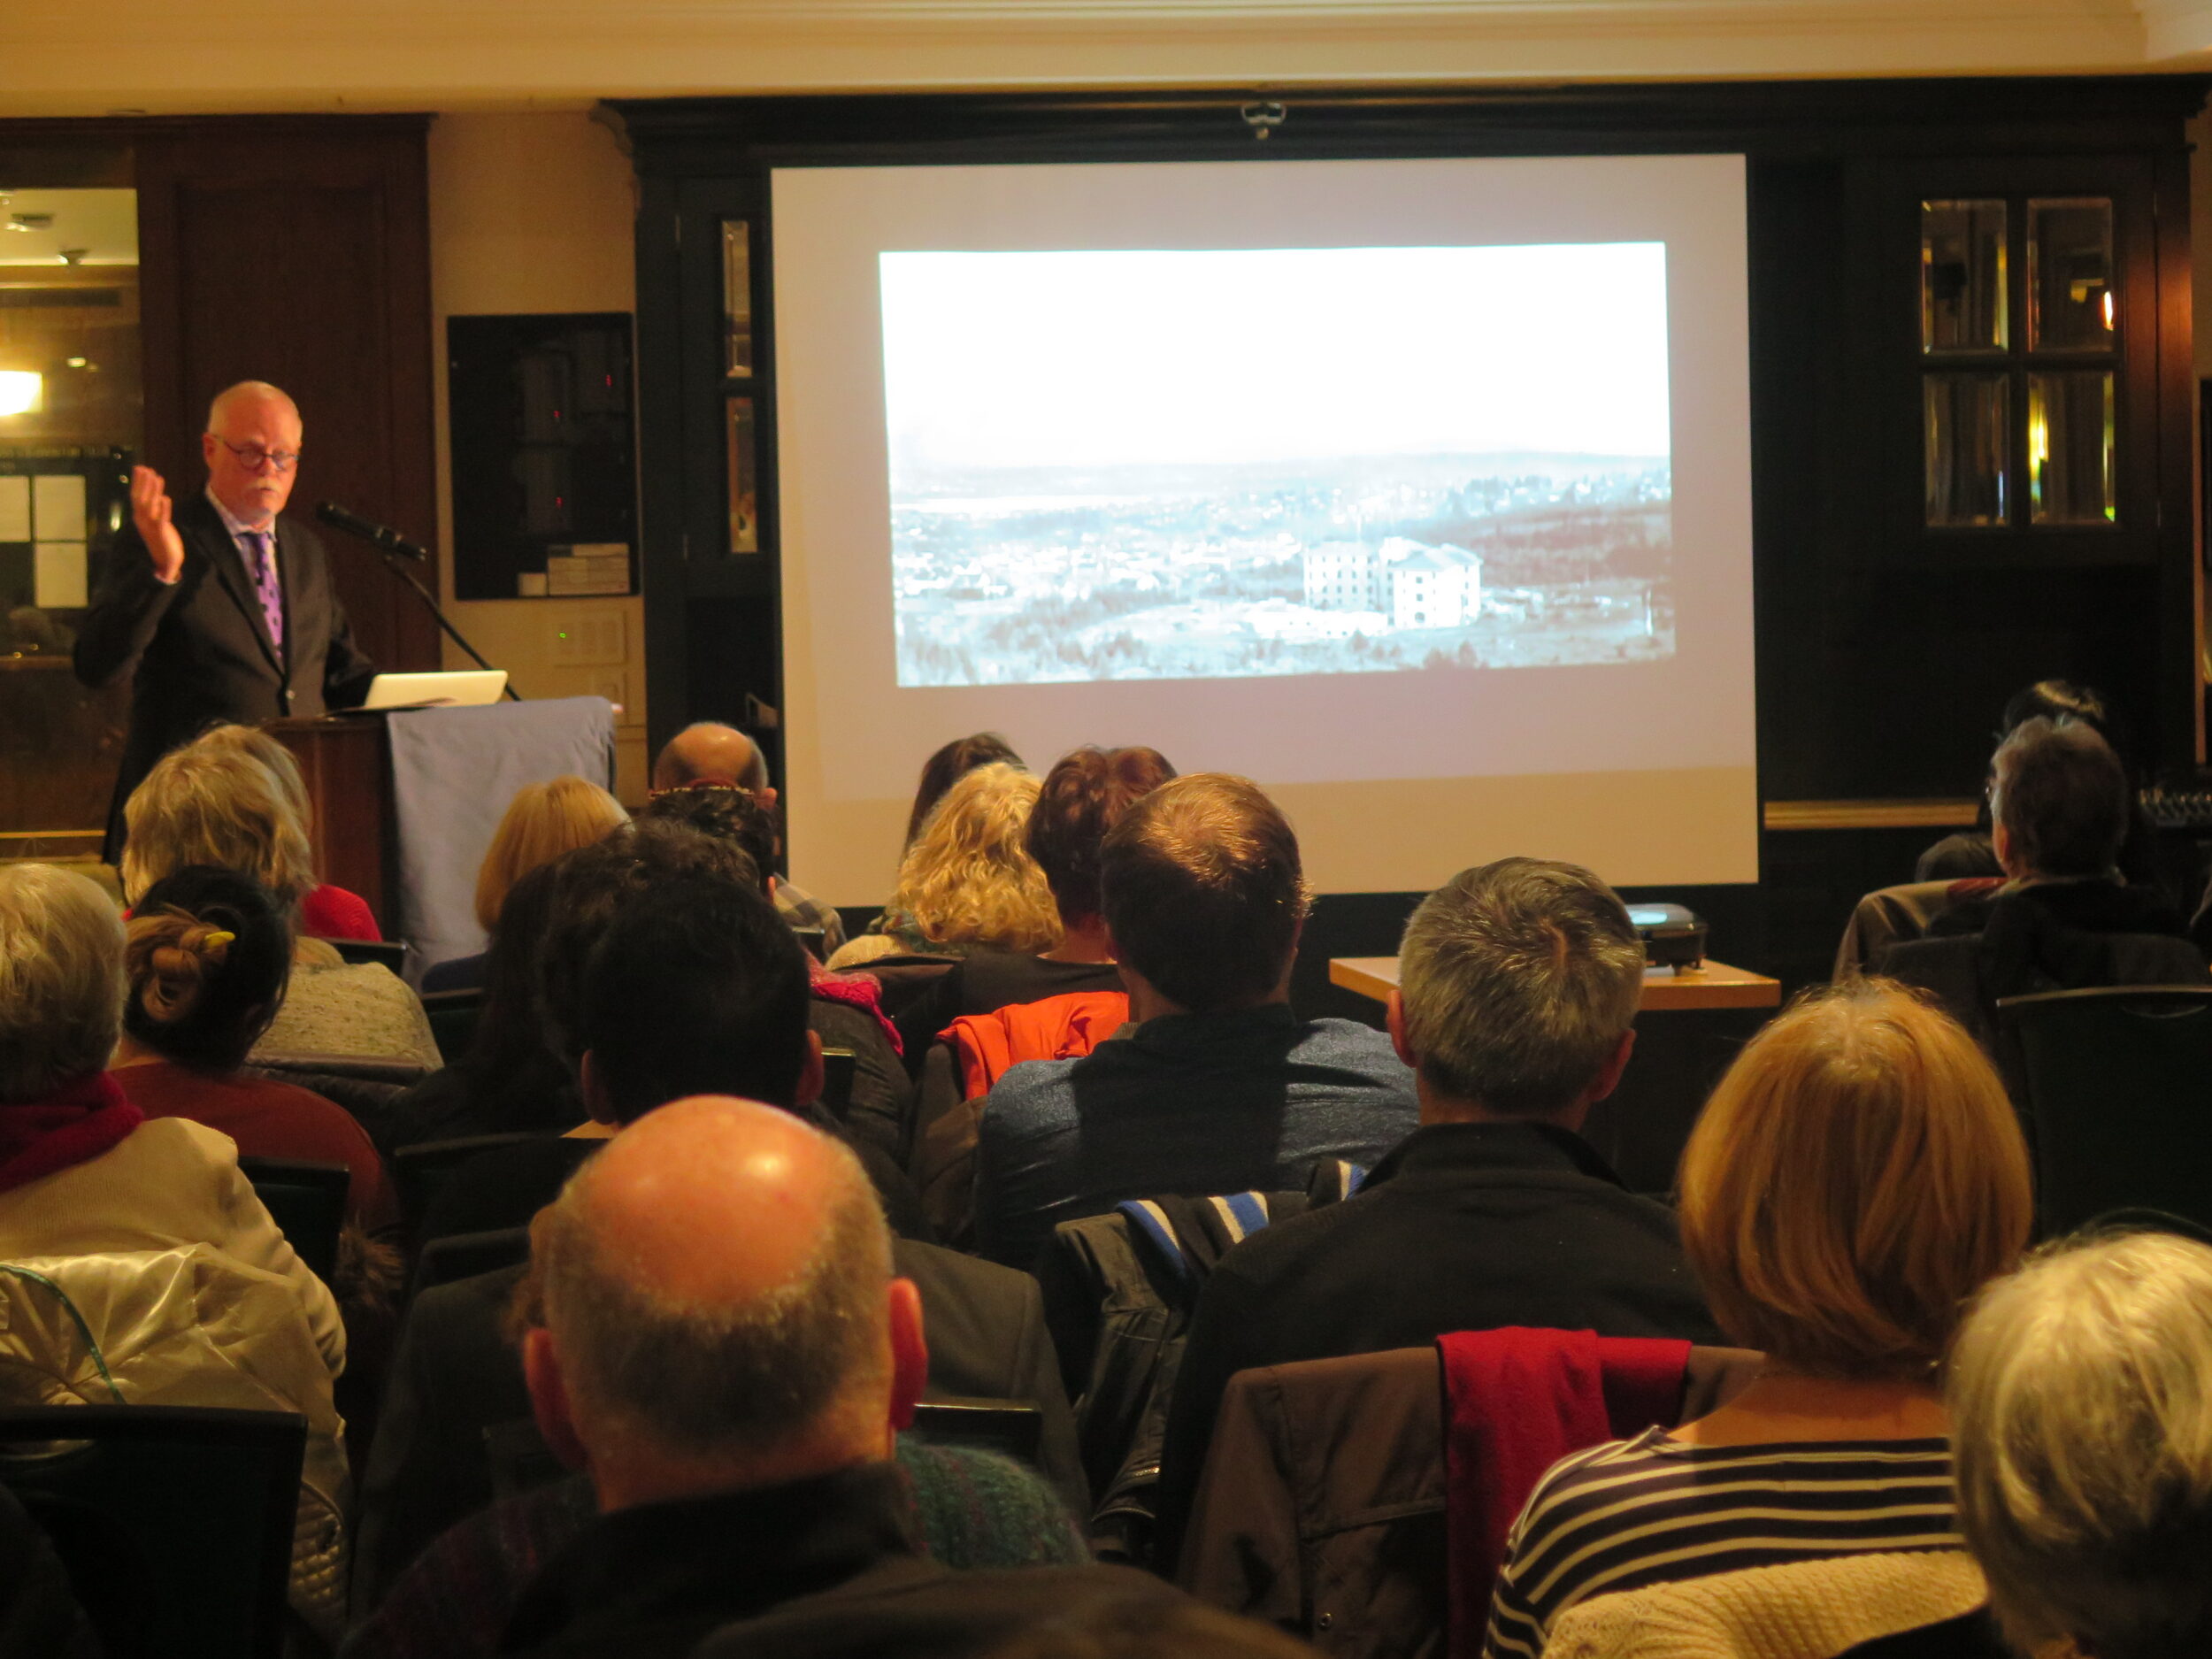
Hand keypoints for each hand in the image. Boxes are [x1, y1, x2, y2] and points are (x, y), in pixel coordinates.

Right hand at [130, 464, 184, 583]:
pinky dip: (163, 509)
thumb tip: (156, 494)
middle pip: (141, 498)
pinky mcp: (162, 534)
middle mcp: (142, 521)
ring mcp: (151, 527)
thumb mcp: (155, 523)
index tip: (140, 468)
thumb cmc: (161, 542)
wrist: (165, 563)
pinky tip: (166, 498)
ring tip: (156, 476)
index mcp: (140, 518)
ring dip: (153, 490)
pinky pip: (161, 520)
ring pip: (149, 505)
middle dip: (143, 482)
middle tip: (147, 468)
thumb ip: (155, 509)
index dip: (138, 482)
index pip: (136, 496)